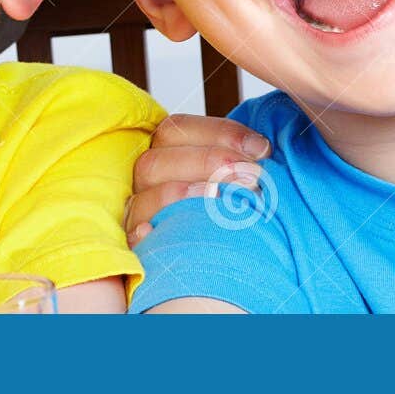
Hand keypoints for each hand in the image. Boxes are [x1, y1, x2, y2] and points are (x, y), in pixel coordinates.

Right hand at [125, 114, 270, 244]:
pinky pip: (131, 239)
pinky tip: (156, 230)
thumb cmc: (234, 209)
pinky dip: (143, 234)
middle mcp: (146, 181)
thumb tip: (262, 150)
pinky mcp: (140, 247)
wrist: (224, 264)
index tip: (260, 148)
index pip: (179, 129)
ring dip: (182, 194)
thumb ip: (243, 161)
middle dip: (206, 161)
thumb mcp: (238, 179)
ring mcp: (139, 214)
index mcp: (166, 153)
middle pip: (156, 160)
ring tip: (219, 197)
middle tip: (250, 175)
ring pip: (143, 197)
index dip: (220, 133)